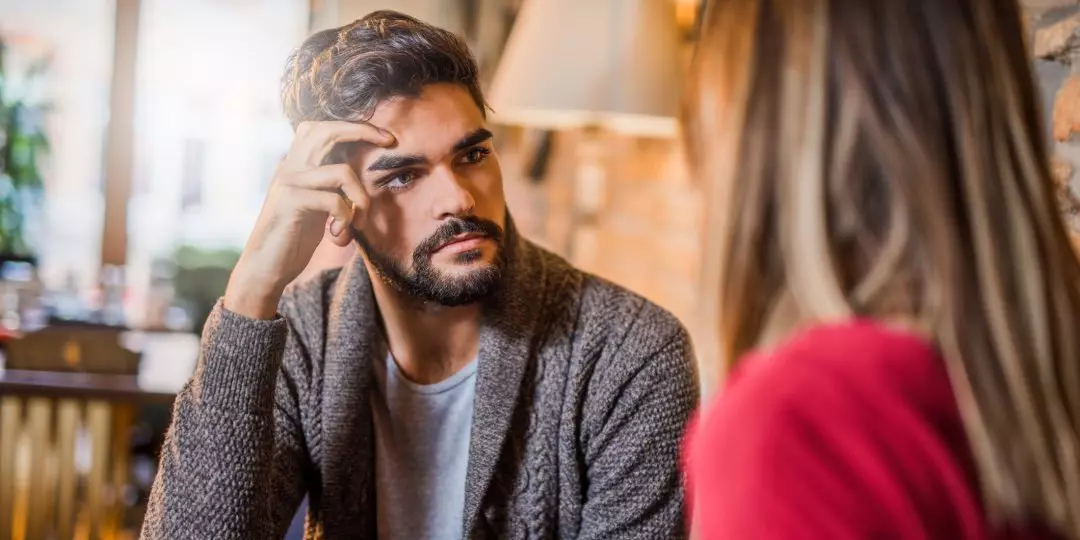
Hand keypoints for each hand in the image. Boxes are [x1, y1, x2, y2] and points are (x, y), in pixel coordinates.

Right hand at [224, 121, 393, 318]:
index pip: (323, 129)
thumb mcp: (317, 206)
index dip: (355, 127)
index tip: (386, 137)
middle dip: (363, 131)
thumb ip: (331, 187)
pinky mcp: (290, 203)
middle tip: (389, 142)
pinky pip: (334, 201)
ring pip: (342, 172)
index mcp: (297, 165)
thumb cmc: (293, 239)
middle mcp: (290, 167)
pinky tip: (338, 237)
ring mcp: (288, 182)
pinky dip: (346, 219)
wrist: (264, 269)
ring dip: (362, 201)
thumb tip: (359, 174)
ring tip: (356, 224)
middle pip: (327, 131)